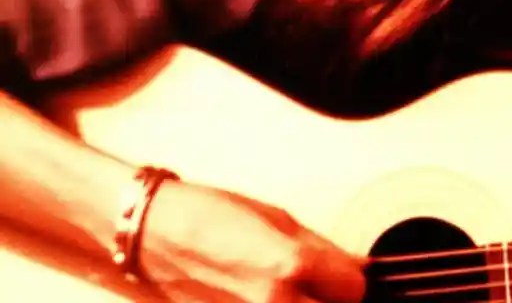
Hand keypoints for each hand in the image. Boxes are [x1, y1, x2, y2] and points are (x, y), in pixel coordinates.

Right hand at [137, 180, 365, 301]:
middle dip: (331, 299)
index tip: (342, 275)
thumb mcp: (277, 219)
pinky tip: (265, 296)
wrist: (150, 237)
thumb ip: (324, 250)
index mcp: (290, 266)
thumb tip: (360, 268)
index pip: (355, 290)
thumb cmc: (210, 217)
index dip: (351, 281)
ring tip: (290, 290)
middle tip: (319, 287)